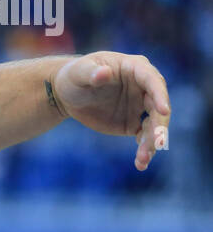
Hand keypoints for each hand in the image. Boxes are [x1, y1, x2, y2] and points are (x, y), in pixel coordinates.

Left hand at [51, 52, 170, 170]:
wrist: (68, 94)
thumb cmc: (74, 76)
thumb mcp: (78, 72)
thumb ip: (90, 72)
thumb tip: (104, 73)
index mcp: (135, 68)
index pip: (152, 80)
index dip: (160, 95)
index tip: (164, 110)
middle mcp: (143, 87)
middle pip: (158, 106)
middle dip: (159, 125)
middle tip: (157, 143)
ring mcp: (140, 106)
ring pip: (154, 124)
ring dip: (152, 142)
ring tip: (143, 159)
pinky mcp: (133, 123)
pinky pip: (144, 137)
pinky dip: (145, 149)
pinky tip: (141, 162)